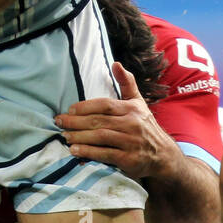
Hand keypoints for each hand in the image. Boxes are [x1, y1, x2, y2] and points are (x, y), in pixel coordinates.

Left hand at [54, 62, 179, 180]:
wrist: (163, 156)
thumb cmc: (145, 126)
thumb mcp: (138, 103)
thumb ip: (127, 83)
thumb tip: (116, 63)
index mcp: (132, 109)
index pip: (104, 104)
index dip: (85, 106)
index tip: (69, 109)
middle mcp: (132, 124)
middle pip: (99, 121)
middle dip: (76, 121)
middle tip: (60, 122)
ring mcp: (131, 142)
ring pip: (100, 137)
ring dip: (79, 137)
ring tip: (65, 136)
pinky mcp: (129, 159)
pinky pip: (105, 154)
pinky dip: (88, 152)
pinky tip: (75, 150)